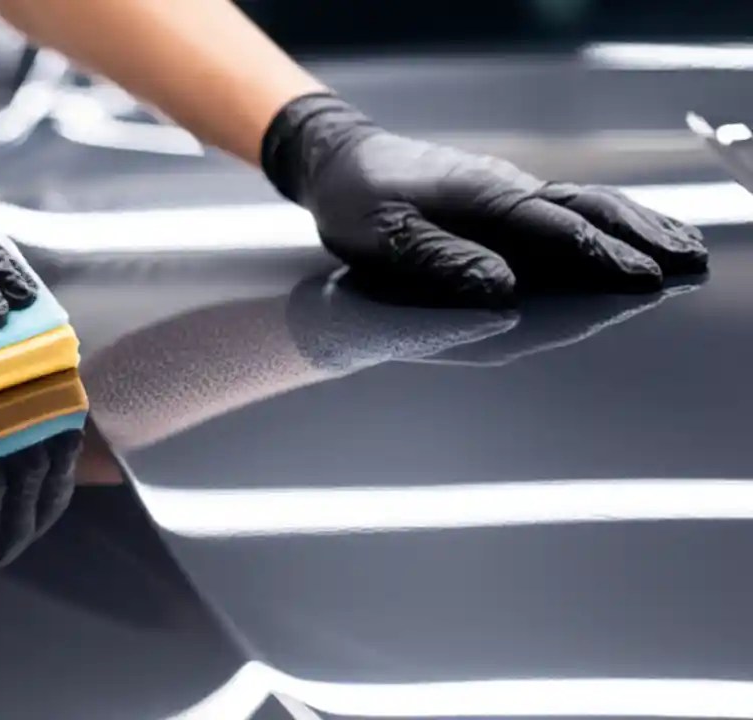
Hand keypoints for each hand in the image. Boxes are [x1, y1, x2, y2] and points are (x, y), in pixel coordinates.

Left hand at [261, 93, 707, 306]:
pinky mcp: (499, 197)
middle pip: (587, 209)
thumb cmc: (356, 201)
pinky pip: (563, 207)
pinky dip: (604, 220)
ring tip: (681, 245)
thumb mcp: (387, 239)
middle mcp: (505, 187)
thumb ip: (445, 262)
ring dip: (634, 224)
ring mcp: (506, 189)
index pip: (555, 229)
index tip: (642, 279)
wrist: (339, 159)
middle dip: (638, 236)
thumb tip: (504, 291)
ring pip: (584, 204)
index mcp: (483, 197)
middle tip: (687, 262)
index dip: (601, 255)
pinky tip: (623, 231)